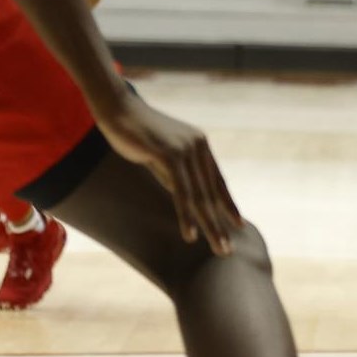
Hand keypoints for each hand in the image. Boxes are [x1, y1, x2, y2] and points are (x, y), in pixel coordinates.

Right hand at [97, 94, 241, 254]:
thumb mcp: (161, 156)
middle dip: (220, 223)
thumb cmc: (136, 132)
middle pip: (212, 193)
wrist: (117, 109)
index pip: (218, 181)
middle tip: (227, 248)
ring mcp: (186, 150)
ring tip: (217, 247)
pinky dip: (186, 215)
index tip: (238, 224)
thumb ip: (175, 173)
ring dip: (208, 225)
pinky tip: (190, 233)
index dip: (228, 204)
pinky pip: (181, 192)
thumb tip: (184, 196)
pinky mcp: (169, 155)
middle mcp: (199, 147)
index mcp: (200, 146)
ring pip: (200, 196)